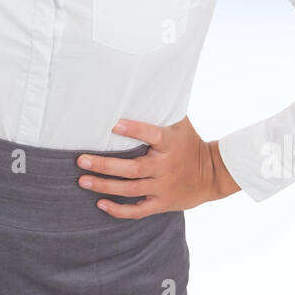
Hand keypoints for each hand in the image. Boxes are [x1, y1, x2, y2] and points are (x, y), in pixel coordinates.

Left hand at [76, 116, 241, 218]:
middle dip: (104, 165)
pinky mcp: (162, 203)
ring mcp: (163, 187)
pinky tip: (100, 204)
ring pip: (130, 189)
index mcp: (169, 143)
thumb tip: (144, 84)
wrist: (213, 175)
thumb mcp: (181, 123)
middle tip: (81, 160)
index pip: (151, 135)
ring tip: (83, 180)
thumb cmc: (190, 143)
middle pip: (132, 168)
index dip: (134, 130)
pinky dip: (119, 210)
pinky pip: (138, 210)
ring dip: (104, 186)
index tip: (113, 125)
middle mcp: (164, 167)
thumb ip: (163, 108)